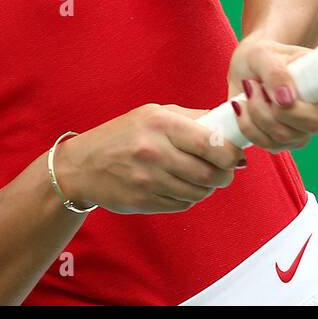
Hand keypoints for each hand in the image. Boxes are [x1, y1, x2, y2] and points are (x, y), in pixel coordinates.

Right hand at [55, 104, 245, 213]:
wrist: (82, 167)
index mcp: (161, 124)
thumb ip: (192, 119)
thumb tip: (229, 125)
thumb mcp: (154, 114)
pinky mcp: (145, 201)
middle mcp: (155, 152)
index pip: (212, 143)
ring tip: (201, 176)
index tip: (235, 153)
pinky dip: (190, 197)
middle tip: (225, 169)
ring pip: (200, 191)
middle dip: (225, 173)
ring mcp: (149, 180)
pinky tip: (181, 185)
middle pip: (211, 173)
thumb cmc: (123, 135)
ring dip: (208, 186)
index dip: (231, 152)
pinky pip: (183, 204)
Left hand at [224, 30, 317, 151]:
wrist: (246, 69)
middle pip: (317, 123)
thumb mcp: (263, 53)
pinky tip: (243, 106)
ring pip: (287, 136)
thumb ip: (275, 71)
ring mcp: (305, 128)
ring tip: (249, 88)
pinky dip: (248, 125)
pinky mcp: (284, 141)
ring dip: (258, 113)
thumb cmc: (262, 56)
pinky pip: (268, 144)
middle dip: (280, 109)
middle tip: (258, 85)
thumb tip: (286, 98)